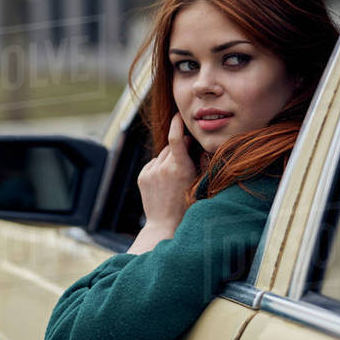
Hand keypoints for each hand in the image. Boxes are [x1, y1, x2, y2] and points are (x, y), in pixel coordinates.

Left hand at [136, 114, 199, 235]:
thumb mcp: (197, 182)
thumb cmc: (187, 205)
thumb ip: (195, 160)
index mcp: (179, 168)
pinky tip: (164, 182)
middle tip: (186, 161)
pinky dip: (159, 168)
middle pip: (171, 147)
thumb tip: (189, 142)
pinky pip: (153, 164)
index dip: (177, 124)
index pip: (176, 138)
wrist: (164, 225)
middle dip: (179, 149)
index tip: (178, 115)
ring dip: (168, 160)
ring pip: (161, 156)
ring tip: (174, 178)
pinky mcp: (142, 176)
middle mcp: (162, 168)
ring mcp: (150, 172)